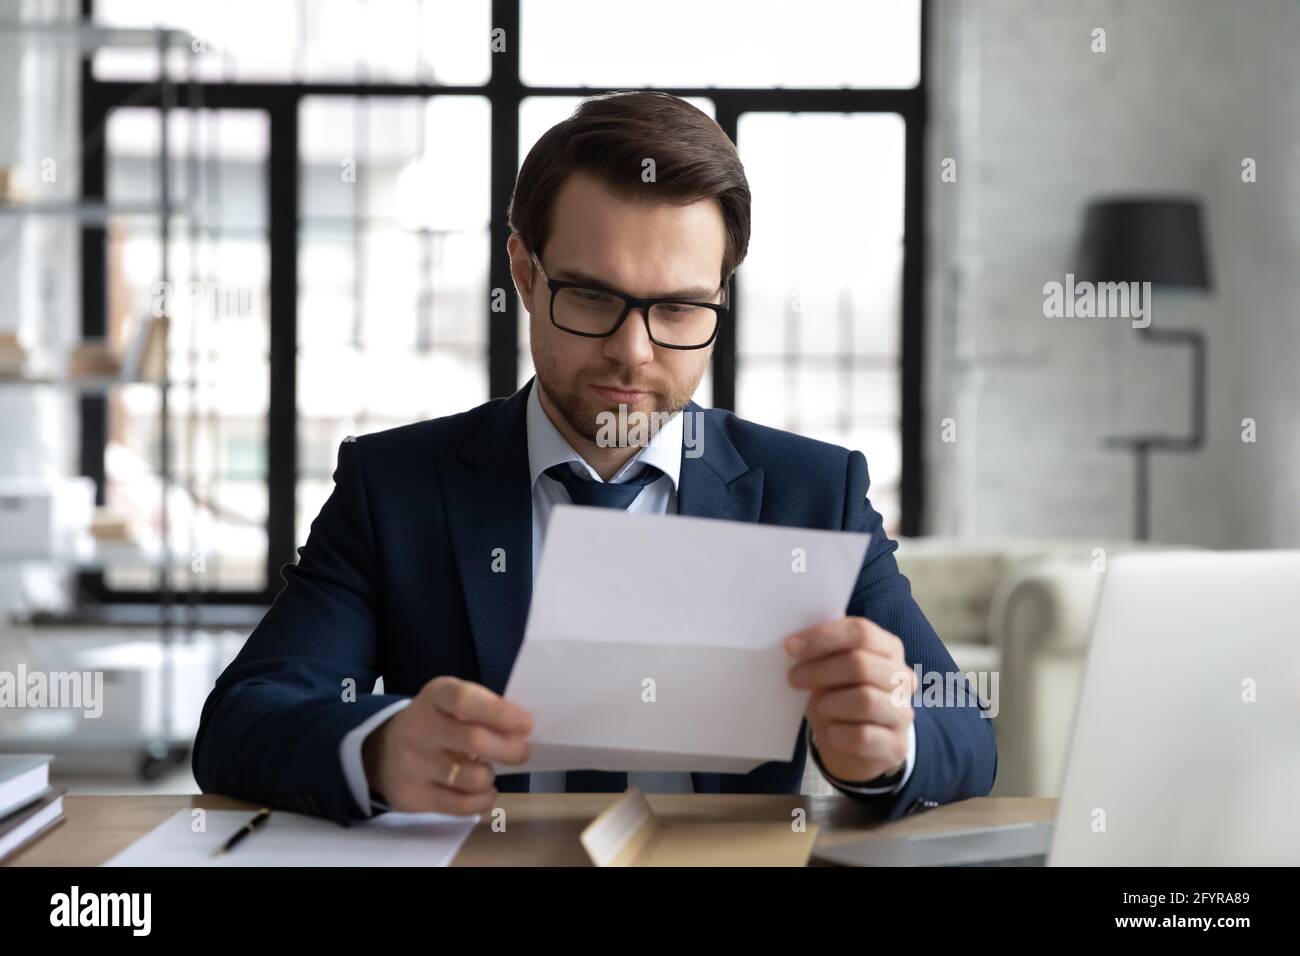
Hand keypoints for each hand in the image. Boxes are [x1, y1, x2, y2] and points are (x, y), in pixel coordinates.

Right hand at [362, 676, 532, 814]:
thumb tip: (522, 731)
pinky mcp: (413, 797)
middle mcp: (419, 728)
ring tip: (487, 770)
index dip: (499, 712)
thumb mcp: (452, 704)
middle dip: (509, 749)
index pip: (464, 700)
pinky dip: (483, 800)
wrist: (383, 751)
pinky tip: (482, 790)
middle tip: (522, 752)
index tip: (527, 724)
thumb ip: (484, 710)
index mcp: (434, 697)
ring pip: (472, 777)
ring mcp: (413, 764)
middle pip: (473, 740)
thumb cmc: (436, 723)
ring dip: (490, 776)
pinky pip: (463, 806)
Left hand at [785, 616, 916, 783]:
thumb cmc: (838, 699)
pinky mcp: (896, 744)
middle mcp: (902, 678)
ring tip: (820, 707)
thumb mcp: (830, 672)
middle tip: (793, 678)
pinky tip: (832, 732)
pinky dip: (837, 733)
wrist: (853, 748)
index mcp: (888, 648)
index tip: (791, 647)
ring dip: (830, 703)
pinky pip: (861, 735)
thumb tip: (795, 645)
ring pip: (864, 700)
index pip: (861, 633)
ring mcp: (903, 712)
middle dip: (820, 670)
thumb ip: (822, 654)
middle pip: (861, 664)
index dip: (824, 637)